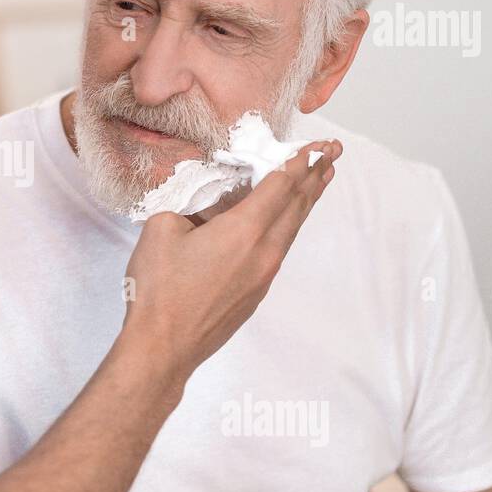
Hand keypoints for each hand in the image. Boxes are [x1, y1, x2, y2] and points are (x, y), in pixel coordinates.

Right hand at [121, 139, 340, 387]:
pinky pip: (278, 249)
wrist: (163, 347)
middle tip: (333, 154)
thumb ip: (183, 204)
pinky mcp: (255, 293)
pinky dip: (287, 226)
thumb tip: (196, 199)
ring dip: (306, 201)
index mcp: (244, 230)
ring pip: (291, 229)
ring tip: (321, 181)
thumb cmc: (159, 290)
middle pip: (297, 206)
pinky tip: (282, 223)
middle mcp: (264, 251)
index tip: (317, 145)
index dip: (299, 161)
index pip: (281, 185)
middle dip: (315, 176)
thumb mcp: (161, 230)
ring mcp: (263, 275)